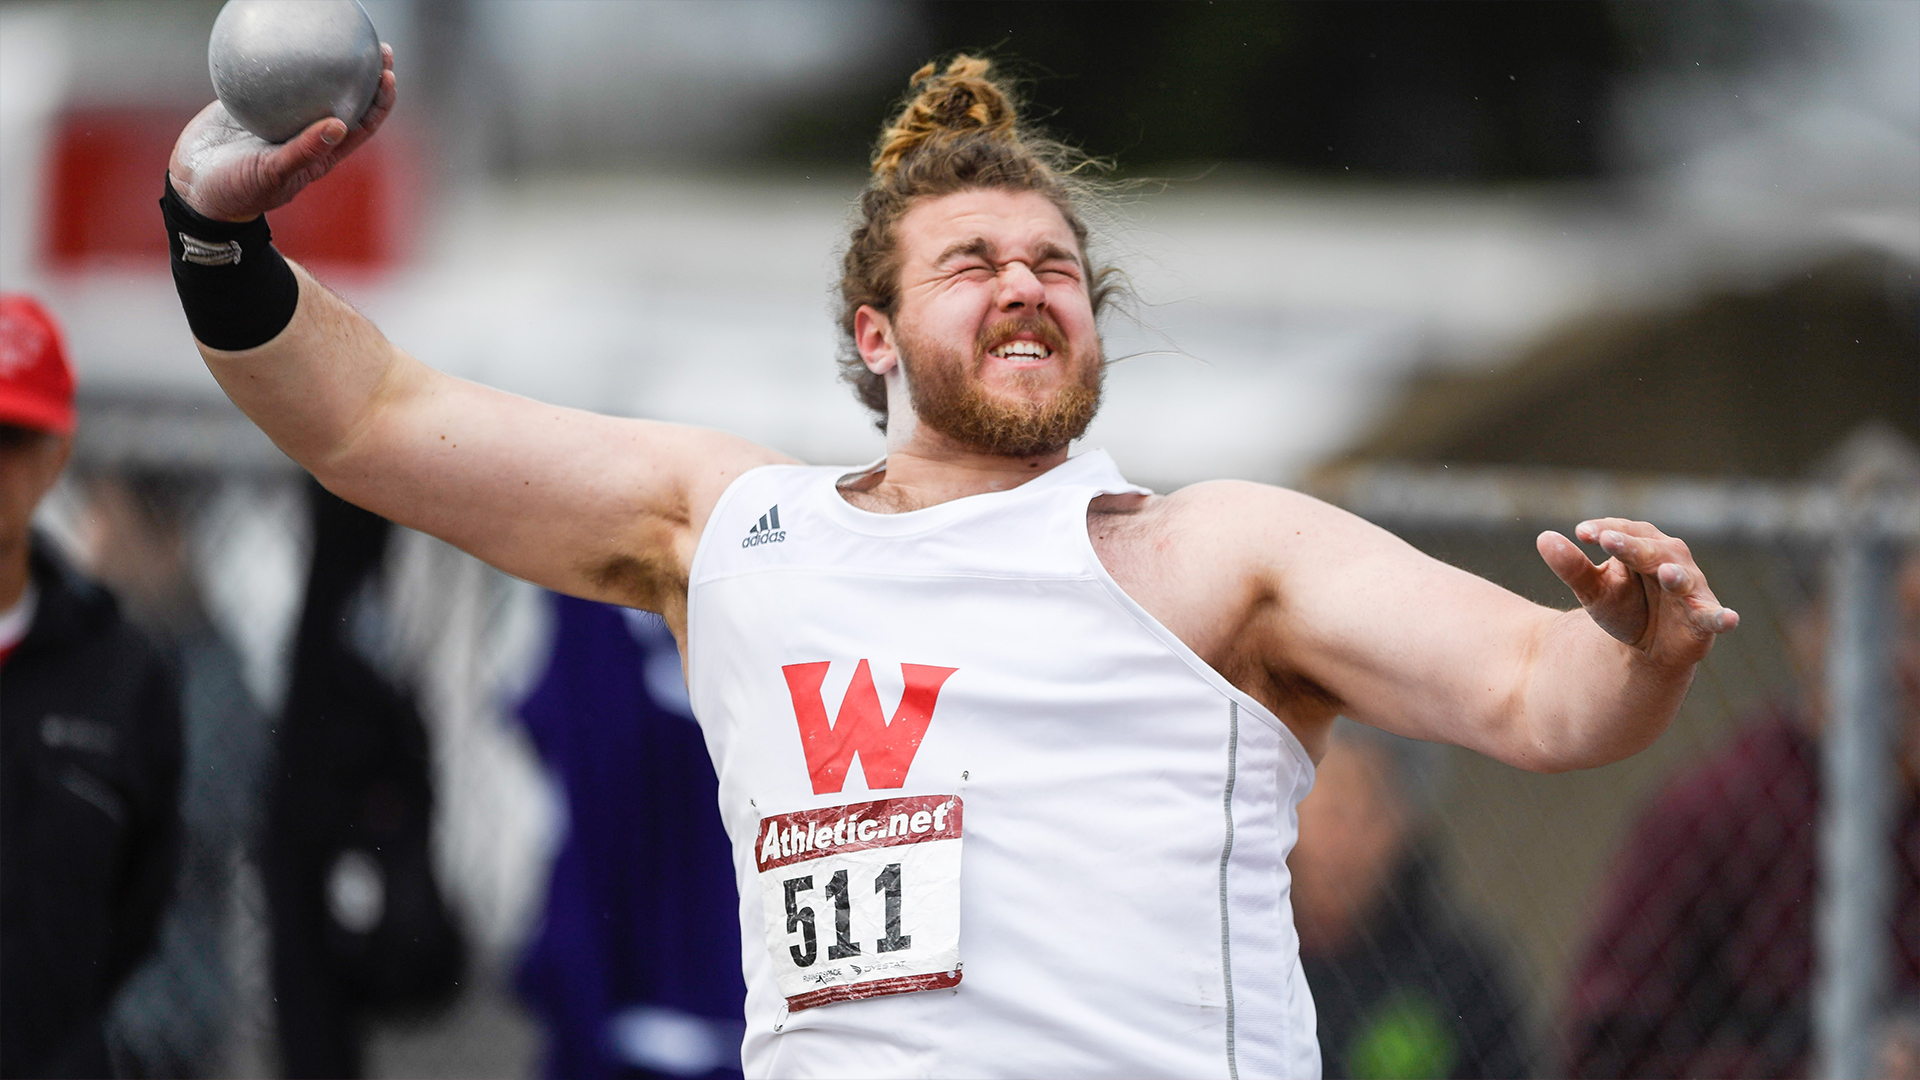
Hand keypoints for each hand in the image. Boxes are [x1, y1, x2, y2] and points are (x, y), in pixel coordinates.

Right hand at [167, 44, 396, 222]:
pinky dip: (282, 58)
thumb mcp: (272, 173)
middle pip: (347, 99)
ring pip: (315, 85)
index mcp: (322, 153)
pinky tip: (284, 33)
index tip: (388, 76)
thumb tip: (339, 126)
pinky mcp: (254, 103)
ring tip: (341, 33)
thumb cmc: (238, 191)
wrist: (194, 186)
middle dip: (367, 75)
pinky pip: (272, 77)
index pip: (362, 124)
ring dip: (331, 62)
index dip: (380, 102)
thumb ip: (304, 152)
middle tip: (379, 48)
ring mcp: (282, 117)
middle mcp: (308, 133)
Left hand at [1537, 518, 1738, 665]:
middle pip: (1651, 551)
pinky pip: (1714, 616)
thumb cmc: (1623, 607)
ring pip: (1683, 579)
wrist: (1647, 647)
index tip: (1580, 533)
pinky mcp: (1704, 618)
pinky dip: (1721, 617)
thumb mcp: (1593, 590)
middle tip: (1609, 541)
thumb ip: (1571, 567)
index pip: (1624, 532)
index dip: (1606, 531)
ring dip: (1676, 576)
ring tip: (1665, 573)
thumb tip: (1543, 538)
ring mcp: (1691, 588)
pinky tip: (1729, 619)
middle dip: (1632, 547)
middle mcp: (1671, 559)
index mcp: (1643, 545)